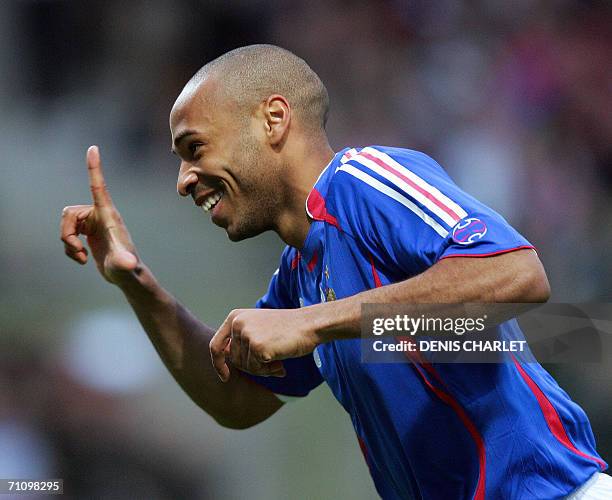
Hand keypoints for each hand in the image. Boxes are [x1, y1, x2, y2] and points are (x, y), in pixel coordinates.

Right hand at [60, 146, 139, 284]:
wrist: (126, 276)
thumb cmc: (127, 269)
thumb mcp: (124, 265)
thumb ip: (124, 262)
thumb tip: (128, 263)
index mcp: (109, 215)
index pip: (98, 188)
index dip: (94, 168)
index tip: (93, 148)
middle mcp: (101, 215)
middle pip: (68, 214)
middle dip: (66, 234)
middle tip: (77, 252)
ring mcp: (94, 223)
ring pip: (65, 223)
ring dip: (67, 243)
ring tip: (81, 257)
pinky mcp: (89, 231)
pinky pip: (67, 232)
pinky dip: (69, 248)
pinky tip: (82, 259)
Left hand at [209, 308, 318, 381]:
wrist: (308, 324)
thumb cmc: (288, 328)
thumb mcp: (258, 327)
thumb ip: (242, 341)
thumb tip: (227, 361)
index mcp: (235, 317)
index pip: (216, 345)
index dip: (218, 364)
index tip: (225, 376)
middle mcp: (238, 324)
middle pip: (233, 360)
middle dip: (251, 366)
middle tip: (271, 363)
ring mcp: (247, 335)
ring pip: (246, 367)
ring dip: (262, 369)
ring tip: (277, 360)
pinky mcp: (257, 347)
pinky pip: (257, 370)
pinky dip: (269, 371)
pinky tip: (280, 363)